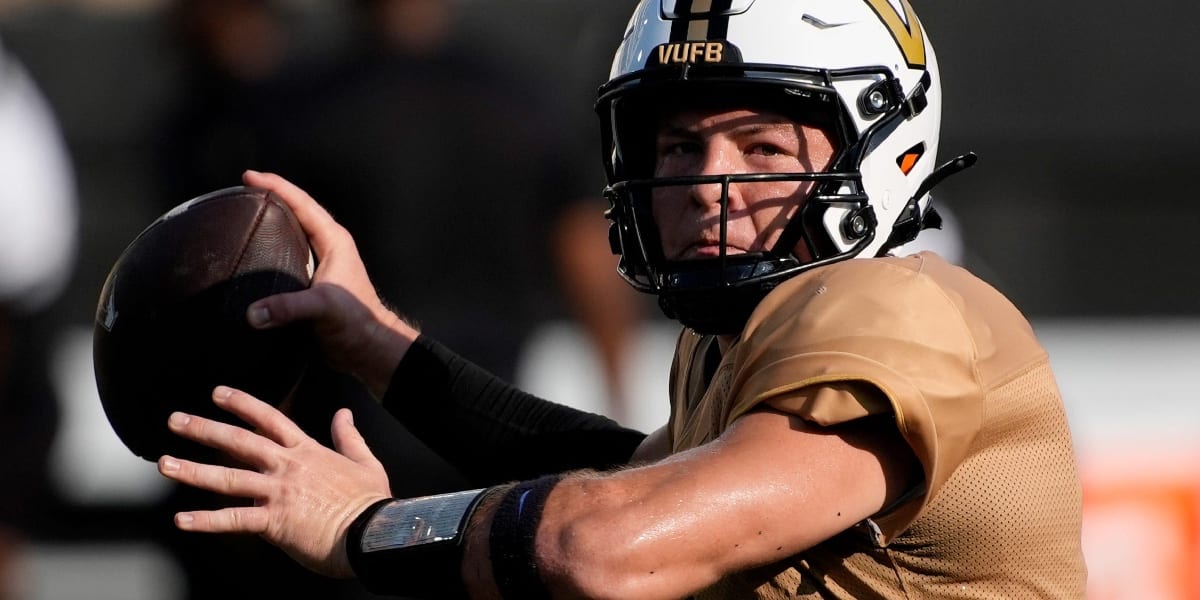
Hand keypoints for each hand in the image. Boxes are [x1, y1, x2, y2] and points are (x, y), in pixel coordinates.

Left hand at [158, 386, 391, 578]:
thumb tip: (345, 413)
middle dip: (204, 429)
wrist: (372, 532)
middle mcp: (288, 467)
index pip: (270, 419)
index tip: (217, 394)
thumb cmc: (370, 502)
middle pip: (239, 442)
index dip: (242, 404)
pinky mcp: (274, 521)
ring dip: (193, 470)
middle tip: (175, 420)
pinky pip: (234, 520)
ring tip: (165, 464)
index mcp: (307, 451)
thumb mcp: (365, 461)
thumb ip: (349, 436)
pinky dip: (206, 521)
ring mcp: (279, 493)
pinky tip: (182, 520)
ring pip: (228, 478)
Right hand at [241, 170, 418, 396]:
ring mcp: (320, 265)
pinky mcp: (312, 283)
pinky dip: (270, 250)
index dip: (276, 186)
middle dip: (270, 198)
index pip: (302, 204)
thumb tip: (253, 313)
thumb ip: (289, 307)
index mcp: (333, 241)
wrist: (368, 347)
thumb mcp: (324, 308)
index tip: (250, 176)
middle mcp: (327, 248)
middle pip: (296, 213)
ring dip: (270, 223)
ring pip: (291, 234)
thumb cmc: (357, 322)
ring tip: (244, 215)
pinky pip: (286, 258)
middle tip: (242, 189)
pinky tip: (253, 255)